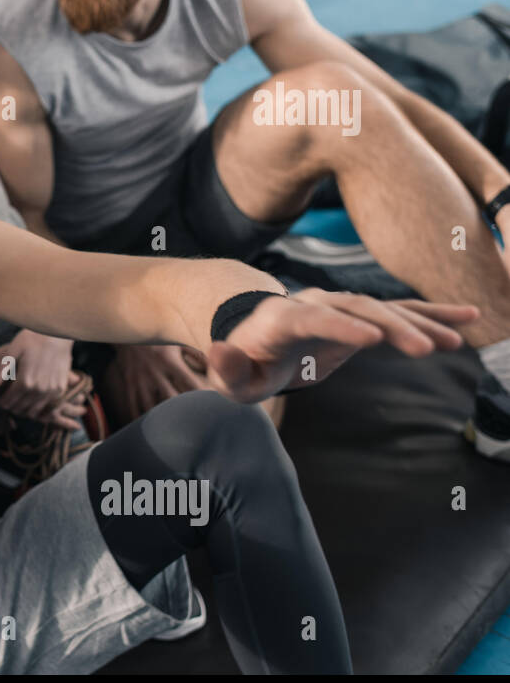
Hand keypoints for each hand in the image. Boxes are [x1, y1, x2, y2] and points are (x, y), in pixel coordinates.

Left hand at [0, 330, 83, 428]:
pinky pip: (46, 408)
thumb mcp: (12, 352)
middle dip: (7, 406)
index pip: (6, 402)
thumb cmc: (33, 338)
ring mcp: (52, 392)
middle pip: (18, 409)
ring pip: (32, 412)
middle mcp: (39, 390)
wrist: (59, 333)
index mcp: (25, 382)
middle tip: (2, 398)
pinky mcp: (60, 390)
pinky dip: (36, 409)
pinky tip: (30, 400)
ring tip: (14, 399)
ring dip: (21, 409)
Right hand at [104, 343, 208, 423]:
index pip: (189, 382)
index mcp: (168, 361)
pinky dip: (140, 421)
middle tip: (199, 429)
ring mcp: (140, 382)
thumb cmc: (157, 341)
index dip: (202, 395)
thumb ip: (197, 355)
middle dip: (185, 413)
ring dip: (162, 422)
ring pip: (151, 407)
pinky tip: (148, 433)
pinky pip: (134, 408)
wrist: (125, 334)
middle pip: (171, 399)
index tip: (215, 407)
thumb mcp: (177, 343)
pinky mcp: (129, 387)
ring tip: (174, 437)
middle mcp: (154, 373)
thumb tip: (215, 369)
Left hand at [208, 289, 478, 402]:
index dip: (340, 326)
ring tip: (457, 339)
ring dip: (420, 322)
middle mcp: (315, 304)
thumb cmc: (244, 366)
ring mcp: (340, 307)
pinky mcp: (360, 317)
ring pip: (383, 308)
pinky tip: (466, 318)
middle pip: (357, 309)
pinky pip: (398, 312)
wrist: (257, 341)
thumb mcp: (229, 378)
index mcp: (282, 318)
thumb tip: (217, 350)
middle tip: (427, 348)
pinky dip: (430, 314)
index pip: (312, 318)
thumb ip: (225, 367)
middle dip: (392, 326)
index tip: (370, 338)